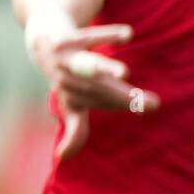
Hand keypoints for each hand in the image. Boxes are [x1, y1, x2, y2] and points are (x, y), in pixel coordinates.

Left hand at [26, 21, 160, 159]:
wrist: (40, 41)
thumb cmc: (64, 76)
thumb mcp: (69, 104)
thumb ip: (75, 129)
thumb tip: (61, 159)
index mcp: (69, 98)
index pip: (98, 106)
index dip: (119, 109)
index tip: (150, 110)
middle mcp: (63, 81)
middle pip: (97, 89)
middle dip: (122, 95)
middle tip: (153, 102)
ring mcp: (63, 59)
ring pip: (86, 65)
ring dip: (103, 69)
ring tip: (123, 73)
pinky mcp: (65, 38)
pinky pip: (88, 36)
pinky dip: (106, 35)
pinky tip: (127, 34)